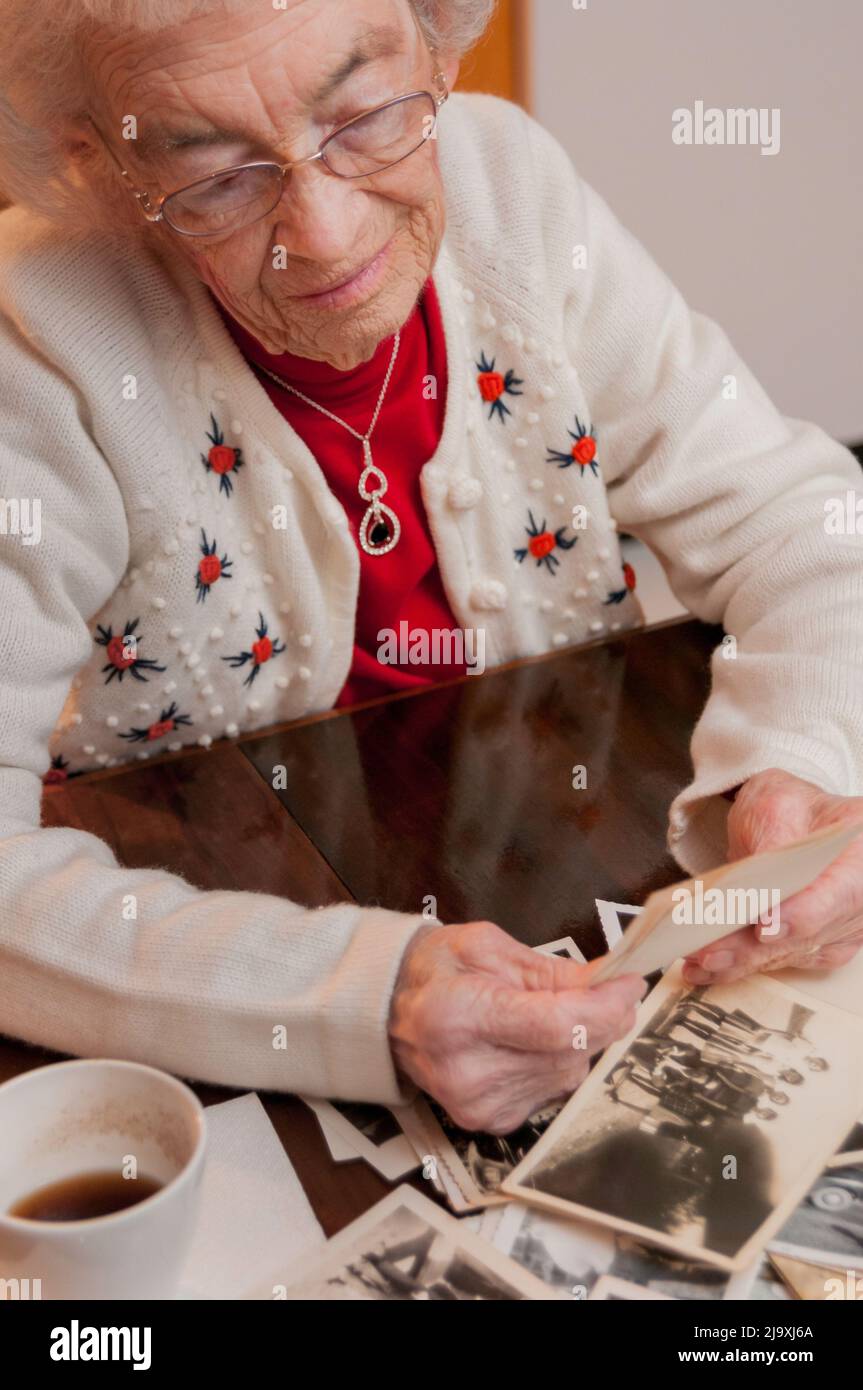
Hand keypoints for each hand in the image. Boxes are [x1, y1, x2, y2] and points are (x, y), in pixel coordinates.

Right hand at [389, 920, 645, 1133]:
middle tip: (601, 989)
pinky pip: (552, 1091)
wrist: (385, 1011)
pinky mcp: (488, 1122)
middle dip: (598, 1018)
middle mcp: (467, 1072)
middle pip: (569, 1053)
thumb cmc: (436, 969)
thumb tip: (612, 983)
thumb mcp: (487, 946)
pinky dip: (554, 1063)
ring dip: (575, 1042)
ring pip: (568, 1074)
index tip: (631, 983)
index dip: (605, 1007)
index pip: (555, 1026)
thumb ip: (551, 970)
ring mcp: (477, 1105)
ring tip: (543, 1013)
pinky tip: (527, 1043)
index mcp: (460, 1016)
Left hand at [683, 768, 862, 985]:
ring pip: (788, 954)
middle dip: (752, 947)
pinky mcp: (820, 948)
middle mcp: (859, 898)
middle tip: (706, 952)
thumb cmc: (791, 809)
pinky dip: (741, 965)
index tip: (764, 927)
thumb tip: (754, 897)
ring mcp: (843, 928)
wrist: (793, 821)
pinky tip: (706, 966)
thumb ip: (770, 846)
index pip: (839, 893)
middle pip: (807, 934)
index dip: (803, 914)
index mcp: (859, 854)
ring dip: (739, 962)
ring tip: (694, 960)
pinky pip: (780, 962)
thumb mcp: (776, 806)